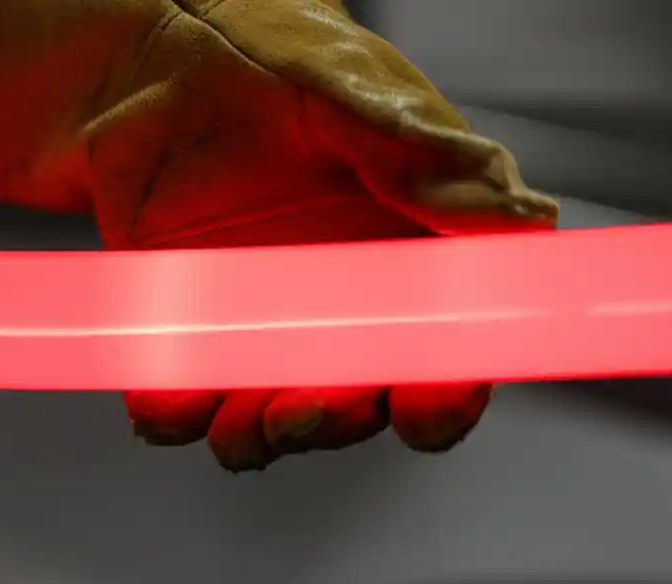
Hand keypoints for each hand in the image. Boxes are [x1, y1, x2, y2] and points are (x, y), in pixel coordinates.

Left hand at [0, 0, 557, 469]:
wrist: (147, 61)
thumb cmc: (261, 60)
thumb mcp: (347, 93)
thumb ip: (424, 158)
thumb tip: (524, 220)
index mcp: (407, 254)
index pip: (447, 351)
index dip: (445, 391)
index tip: (424, 405)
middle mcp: (341, 307)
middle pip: (361, 402)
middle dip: (338, 420)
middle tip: (309, 409)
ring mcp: (262, 326)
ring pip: (274, 417)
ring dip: (259, 436)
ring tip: (239, 425)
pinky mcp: (190, 332)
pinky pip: (184, 398)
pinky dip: (173, 412)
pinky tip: (165, 399)